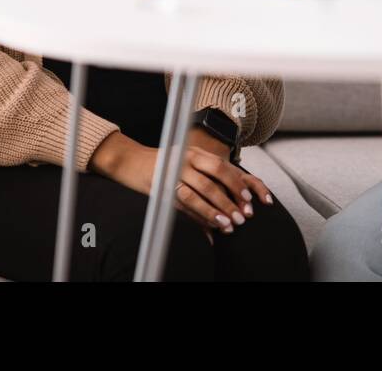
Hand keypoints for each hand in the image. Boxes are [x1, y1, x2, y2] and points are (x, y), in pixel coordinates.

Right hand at [89, 131, 276, 238]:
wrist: (131, 161)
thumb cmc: (165, 164)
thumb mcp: (188, 160)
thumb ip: (209, 172)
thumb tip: (236, 192)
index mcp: (195, 152)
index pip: (222, 166)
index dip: (238, 183)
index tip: (250, 200)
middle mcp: (185, 160)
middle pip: (213, 177)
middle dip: (230, 198)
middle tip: (242, 215)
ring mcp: (173, 173)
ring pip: (198, 193)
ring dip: (215, 211)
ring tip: (228, 225)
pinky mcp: (161, 189)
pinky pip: (183, 205)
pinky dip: (198, 218)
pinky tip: (209, 228)